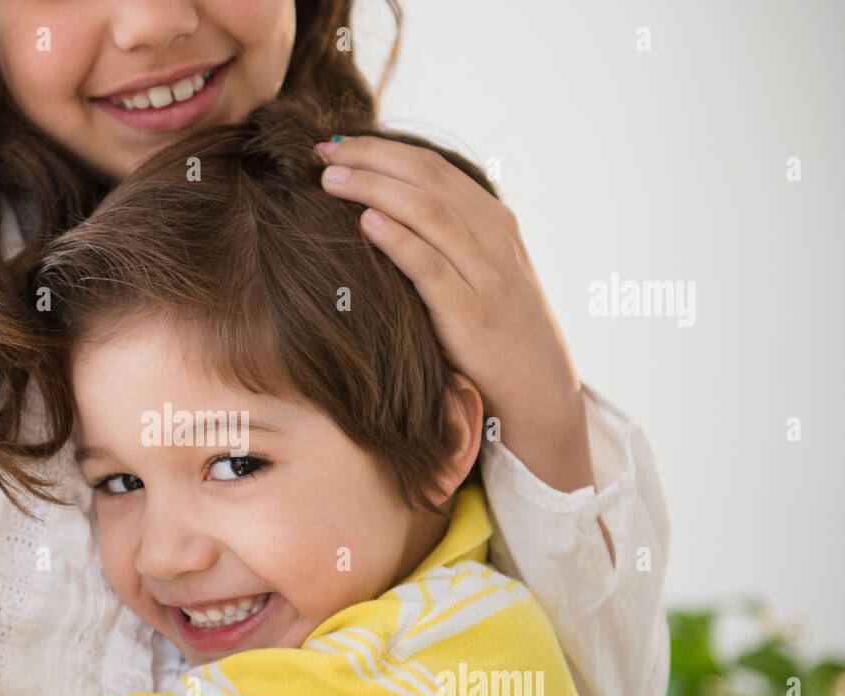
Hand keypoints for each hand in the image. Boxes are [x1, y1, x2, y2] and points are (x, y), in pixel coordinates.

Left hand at [316, 135, 595, 497]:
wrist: (538, 388)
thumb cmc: (494, 331)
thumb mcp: (478, 273)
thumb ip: (443, 241)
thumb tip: (378, 212)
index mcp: (493, 221)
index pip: (431, 167)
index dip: (382, 149)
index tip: (337, 144)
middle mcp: (493, 237)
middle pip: (426, 178)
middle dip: (371, 158)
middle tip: (322, 153)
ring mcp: (486, 273)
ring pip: (428, 212)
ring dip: (375, 189)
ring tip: (331, 180)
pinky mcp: (472, 312)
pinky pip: (430, 266)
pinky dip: (397, 239)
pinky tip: (364, 223)